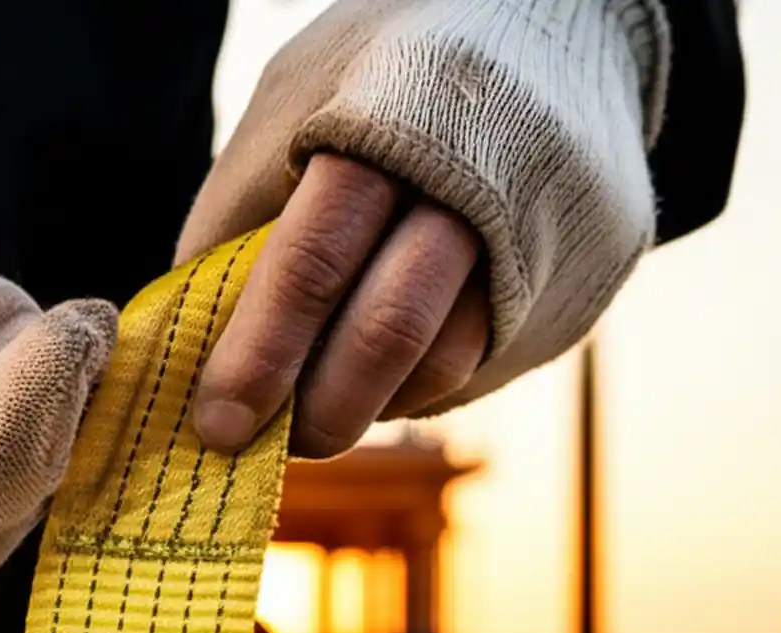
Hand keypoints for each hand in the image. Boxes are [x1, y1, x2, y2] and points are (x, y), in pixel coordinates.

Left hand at [178, 0, 668, 456]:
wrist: (556, 28)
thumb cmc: (387, 74)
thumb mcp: (297, 103)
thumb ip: (241, 213)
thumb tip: (195, 341)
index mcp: (391, 119)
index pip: (314, 258)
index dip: (259, 353)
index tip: (217, 423)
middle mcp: (481, 178)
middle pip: (389, 329)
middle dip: (315, 411)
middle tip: (267, 444)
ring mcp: (547, 230)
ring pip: (446, 362)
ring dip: (370, 404)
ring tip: (324, 401)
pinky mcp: (584, 275)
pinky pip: (489, 362)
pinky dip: (422, 385)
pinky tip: (388, 371)